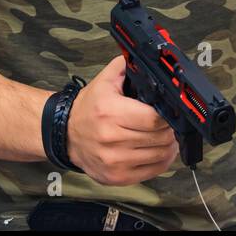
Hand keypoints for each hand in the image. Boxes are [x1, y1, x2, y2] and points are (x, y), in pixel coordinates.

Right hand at [65, 56, 178, 185]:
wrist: (65, 135)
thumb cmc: (88, 108)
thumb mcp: (104, 81)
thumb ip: (126, 66)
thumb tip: (147, 59)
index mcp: (111, 112)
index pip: (154, 118)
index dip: (168, 115)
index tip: (170, 111)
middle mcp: (112, 139)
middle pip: (160, 137)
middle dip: (169, 129)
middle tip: (168, 124)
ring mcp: (114, 161)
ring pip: (160, 155)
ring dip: (168, 145)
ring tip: (165, 136)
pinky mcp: (116, 177)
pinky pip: (153, 171)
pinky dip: (162, 160)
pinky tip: (158, 150)